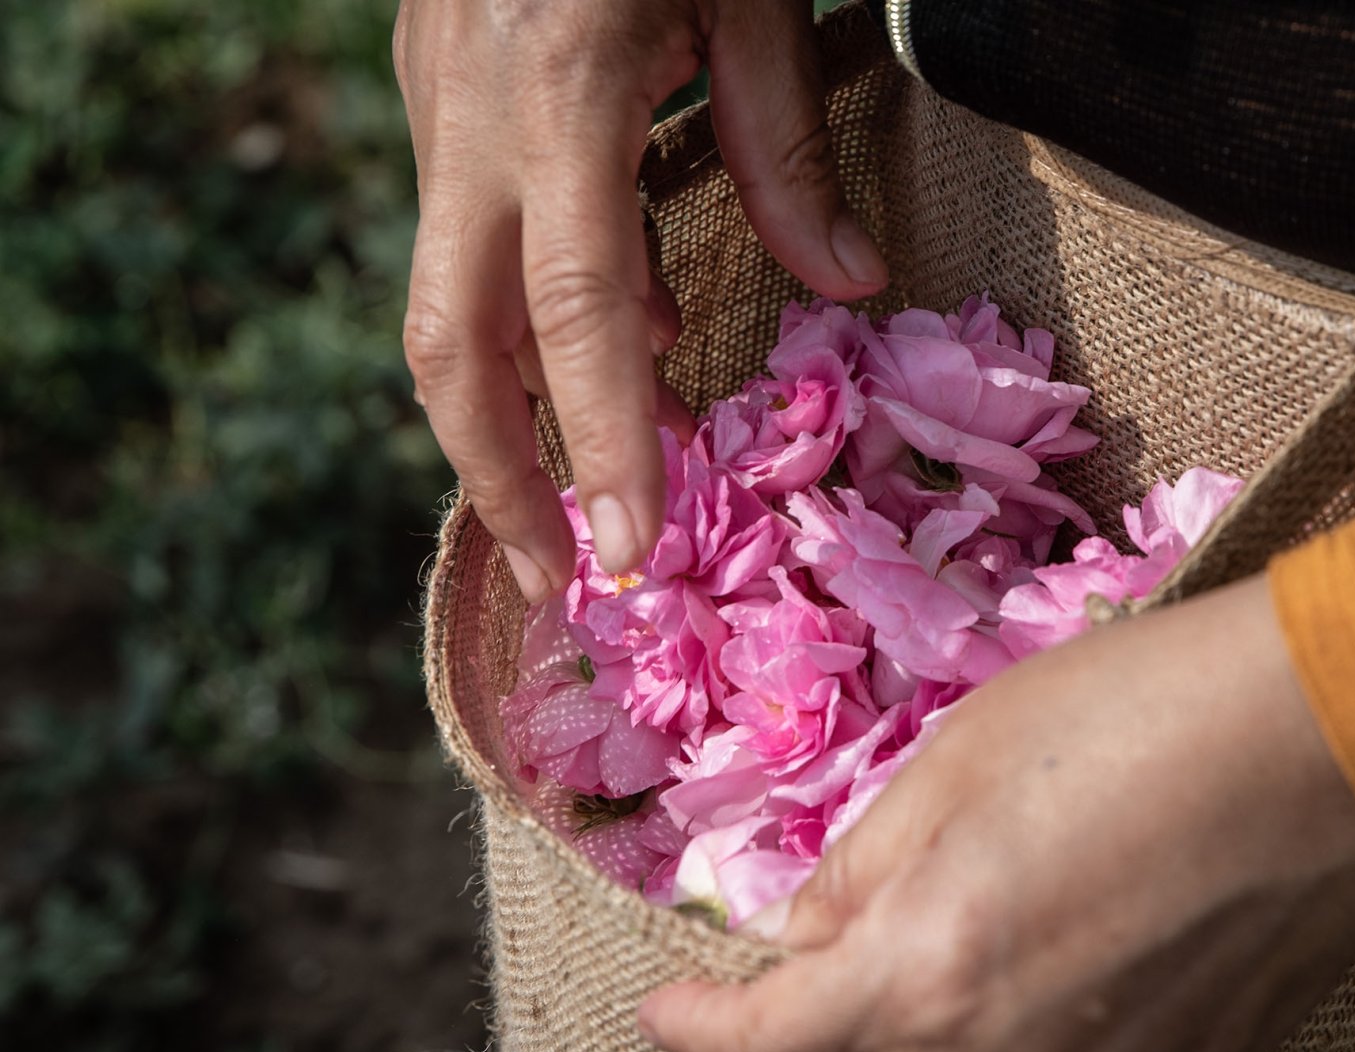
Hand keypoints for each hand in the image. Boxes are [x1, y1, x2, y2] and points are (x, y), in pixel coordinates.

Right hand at [394, 0, 887, 593]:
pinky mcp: (435, 97)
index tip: (625, 558)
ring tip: (593, 503)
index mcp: (561, 88)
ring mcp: (436, 106)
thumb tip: (843, 283)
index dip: (597, 443)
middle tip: (566, 585)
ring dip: (511, 421)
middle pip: (451, 344)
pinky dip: (537, 322)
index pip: (574, 309)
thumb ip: (784, 147)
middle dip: (502, 480)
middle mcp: (471, 114)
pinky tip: (626, 352)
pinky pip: (473, 243)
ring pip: (444, 305)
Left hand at [638, 572, 1354, 1051]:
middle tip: (782, 1026)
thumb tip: (808, 931)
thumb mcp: (960, 758)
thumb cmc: (1142, 717)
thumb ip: (863, 867)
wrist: (1333, 743)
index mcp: (927, 976)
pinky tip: (1006, 1006)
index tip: (673, 1005)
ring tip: (895, 1010)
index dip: (694, 1027)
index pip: (763, 1051)